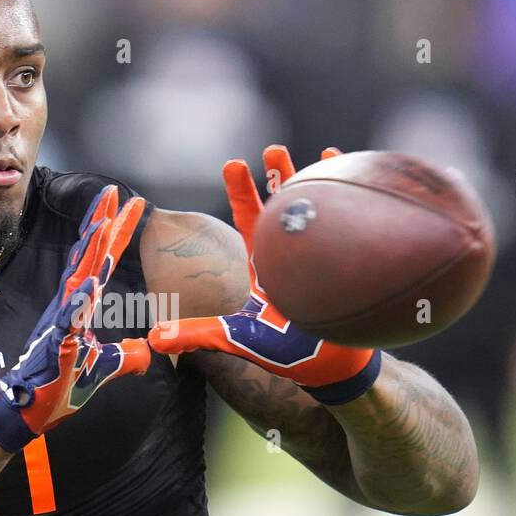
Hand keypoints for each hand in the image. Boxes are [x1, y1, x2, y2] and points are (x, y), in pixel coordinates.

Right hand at [0, 185, 153, 451]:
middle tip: (115, 193)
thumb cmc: (55, 388)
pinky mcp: (55, 344)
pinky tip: (92, 280)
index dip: (114, 235)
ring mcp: (59, 322)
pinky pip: (69, 318)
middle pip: (88, 258)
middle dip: (101, 225)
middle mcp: (67, 306)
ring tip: (104, 222)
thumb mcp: (99, 370)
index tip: (128, 206)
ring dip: (90, 252)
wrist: (24, 411)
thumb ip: (122, 358)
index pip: (101, 263)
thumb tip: (145, 353)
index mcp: (78, 307)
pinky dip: (80, 300)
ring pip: (78, 279)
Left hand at [147, 145, 382, 405]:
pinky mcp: (351, 262)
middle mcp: (293, 253)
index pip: (251, 219)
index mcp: (266, 262)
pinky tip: (362, 179)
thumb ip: (196, 335)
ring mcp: (324, 256)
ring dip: (320, 182)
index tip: (234, 162)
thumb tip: (153, 338)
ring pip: (322, 209)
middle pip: (285, 206)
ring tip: (322, 155)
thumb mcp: (235, 339)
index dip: (241, 191)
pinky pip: (357, 225)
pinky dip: (358, 202)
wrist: (330, 368)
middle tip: (273, 148)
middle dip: (279, 176)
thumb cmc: (283, 352)